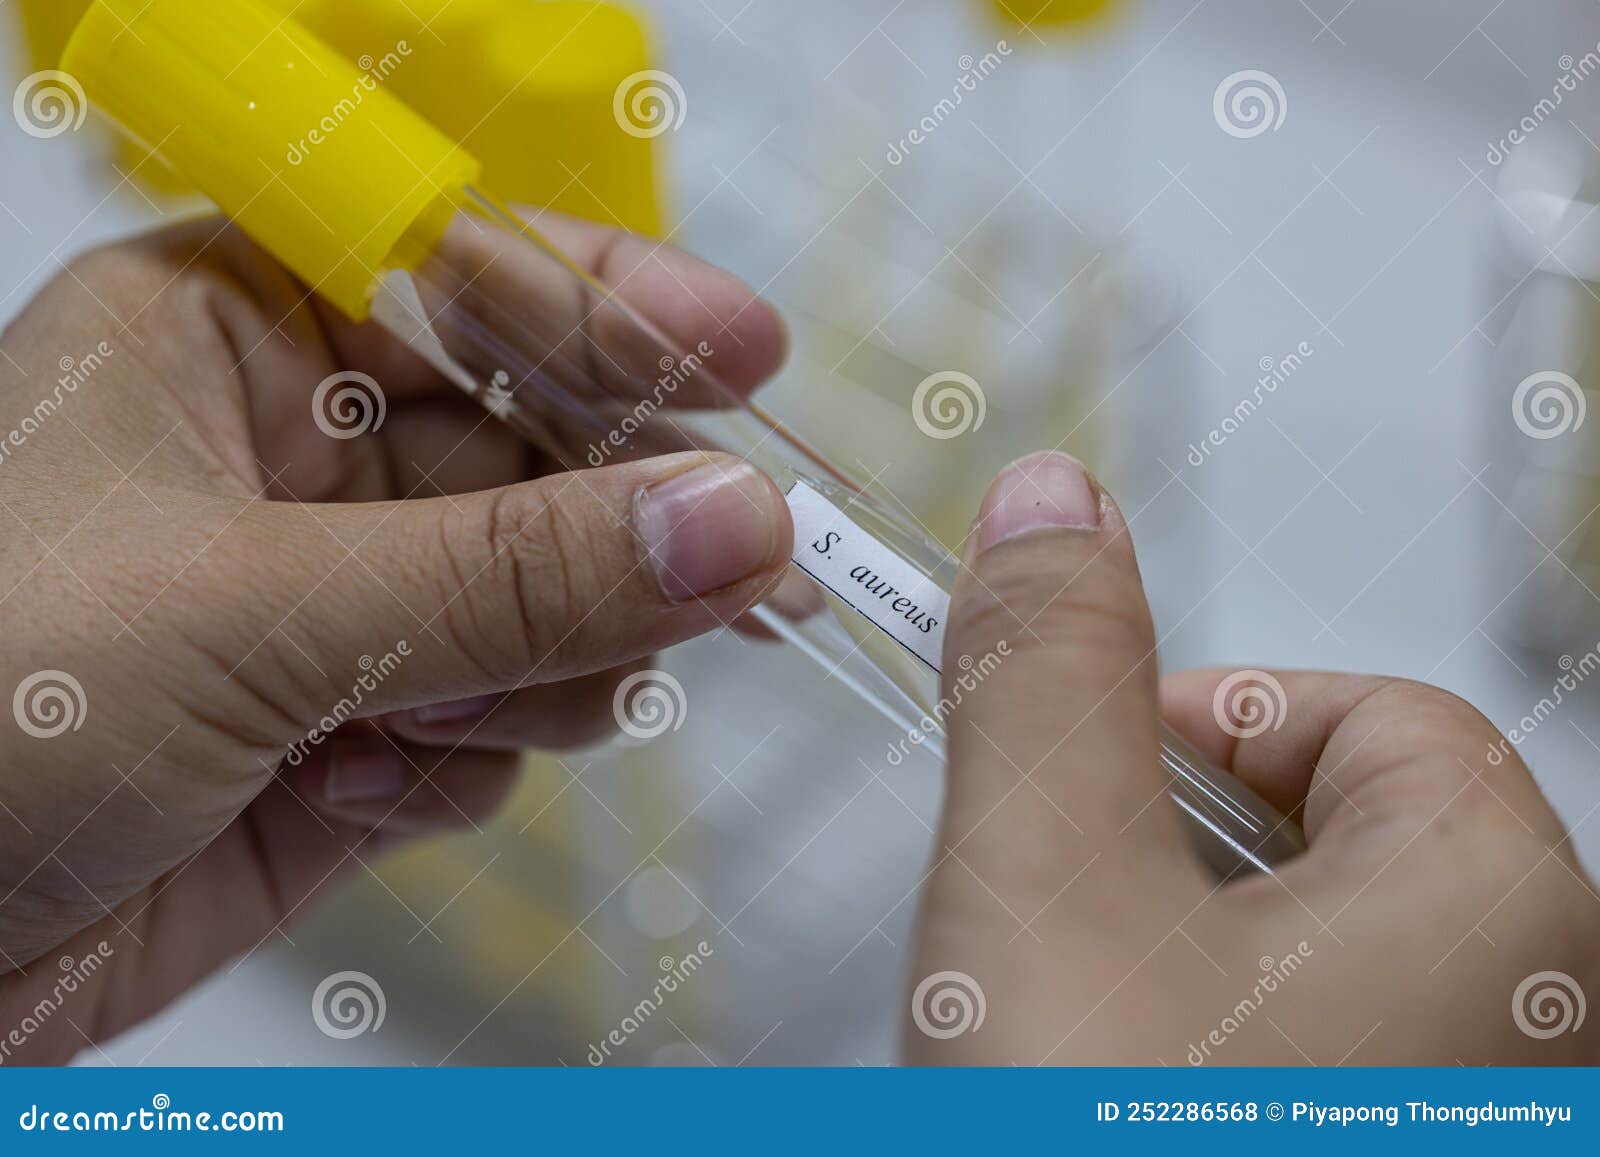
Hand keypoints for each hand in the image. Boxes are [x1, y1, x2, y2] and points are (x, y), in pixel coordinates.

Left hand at [0, 215, 793, 1061]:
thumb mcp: (251, 611)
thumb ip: (513, 574)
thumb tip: (727, 520)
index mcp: (226, 340)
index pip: (458, 280)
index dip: (607, 308)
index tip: (742, 353)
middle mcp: (287, 458)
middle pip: (528, 453)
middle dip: (619, 524)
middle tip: (753, 575)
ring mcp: (326, 602)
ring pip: (535, 599)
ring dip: (542, 661)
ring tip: (471, 716)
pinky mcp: (346, 732)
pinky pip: (495, 716)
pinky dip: (473, 755)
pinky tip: (379, 783)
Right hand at [906, 451, 1599, 1064]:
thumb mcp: (1050, 884)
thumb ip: (1050, 670)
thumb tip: (1052, 507)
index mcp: (1501, 914)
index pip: (1375, 716)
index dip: (1198, 720)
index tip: (1081, 764)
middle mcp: (1535, 1018)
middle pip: (1351, 840)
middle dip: (1177, 852)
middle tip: (1069, 918)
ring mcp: (1476, 1100)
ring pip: (1326, 964)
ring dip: (1187, 959)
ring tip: (1088, 1025)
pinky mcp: (1399, 1139)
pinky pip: (1326, 1059)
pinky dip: (1216, 1048)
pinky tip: (1124, 1087)